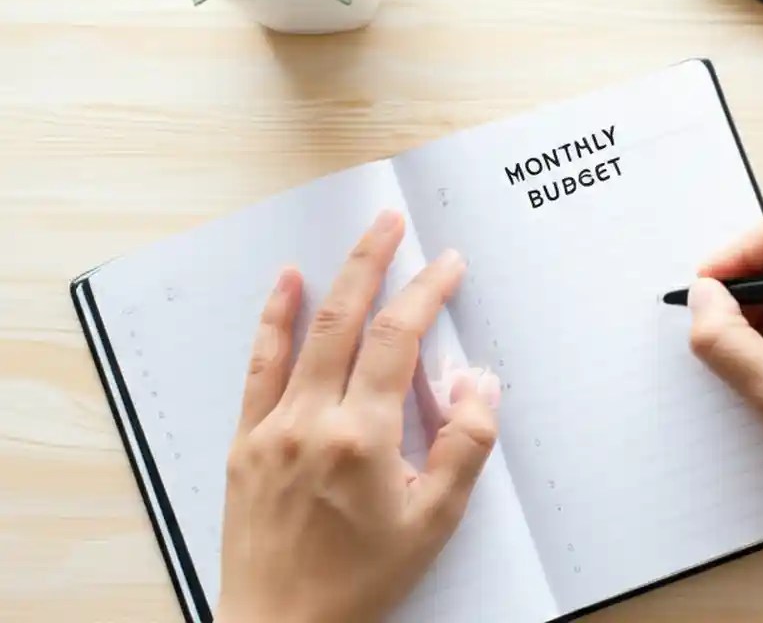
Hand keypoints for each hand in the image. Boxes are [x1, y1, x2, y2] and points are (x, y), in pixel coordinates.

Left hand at [217, 211, 497, 622]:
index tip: (447, 265)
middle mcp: (311, 419)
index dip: (427, 292)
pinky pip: (259, 366)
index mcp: (362, 437)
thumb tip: (479, 384)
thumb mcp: (434, 522)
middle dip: (375, 261)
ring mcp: (271, 427)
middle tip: (394, 221)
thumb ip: (465, 446)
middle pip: (348, 319)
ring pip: (304, 333)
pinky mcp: (245, 441)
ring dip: (333, 279)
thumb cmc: (359, 580)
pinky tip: (284, 287)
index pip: (399, 340)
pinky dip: (272, 321)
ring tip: (357, 238)